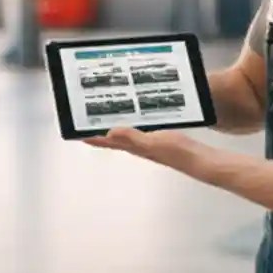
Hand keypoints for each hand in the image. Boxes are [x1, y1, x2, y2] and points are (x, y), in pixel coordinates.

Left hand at [83, 126, 200, 171]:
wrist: (196, 160)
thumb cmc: (175, 151)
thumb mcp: (152, 142)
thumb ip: (133, 137)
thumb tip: (110, 131)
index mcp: (133, 146)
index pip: (108, 141)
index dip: (93, 137)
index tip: (76, 130)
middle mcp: (137, 145)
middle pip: (113, 136)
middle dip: (100, 128)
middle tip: (87, 116)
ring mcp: (147, 142)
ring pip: (125, 132)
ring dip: (115, 123)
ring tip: (106, 112)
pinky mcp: (158, 137)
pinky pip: (139, 128)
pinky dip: (133, 121)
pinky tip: (135, 115)